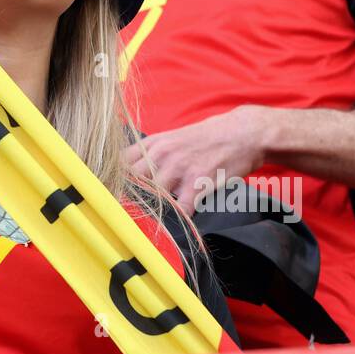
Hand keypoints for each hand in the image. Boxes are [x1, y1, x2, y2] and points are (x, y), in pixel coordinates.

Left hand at [125, 106, 268, 212]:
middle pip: (132, 183)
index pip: (119, 165)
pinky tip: (180, 220)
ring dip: (155, 210)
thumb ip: (149, 154)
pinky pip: (181, 209)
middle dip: (131, 199)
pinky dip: (180, 218)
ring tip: (157, 219)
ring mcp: (179, 169)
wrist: (241, 133)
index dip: (113, 182)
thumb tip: (127, 172)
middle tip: (131, 214)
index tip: (112, 196)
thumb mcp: (171, 138)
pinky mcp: (198, 183)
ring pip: (153, 197)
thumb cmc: (205, 138)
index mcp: (151, 144)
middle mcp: (161, 155)